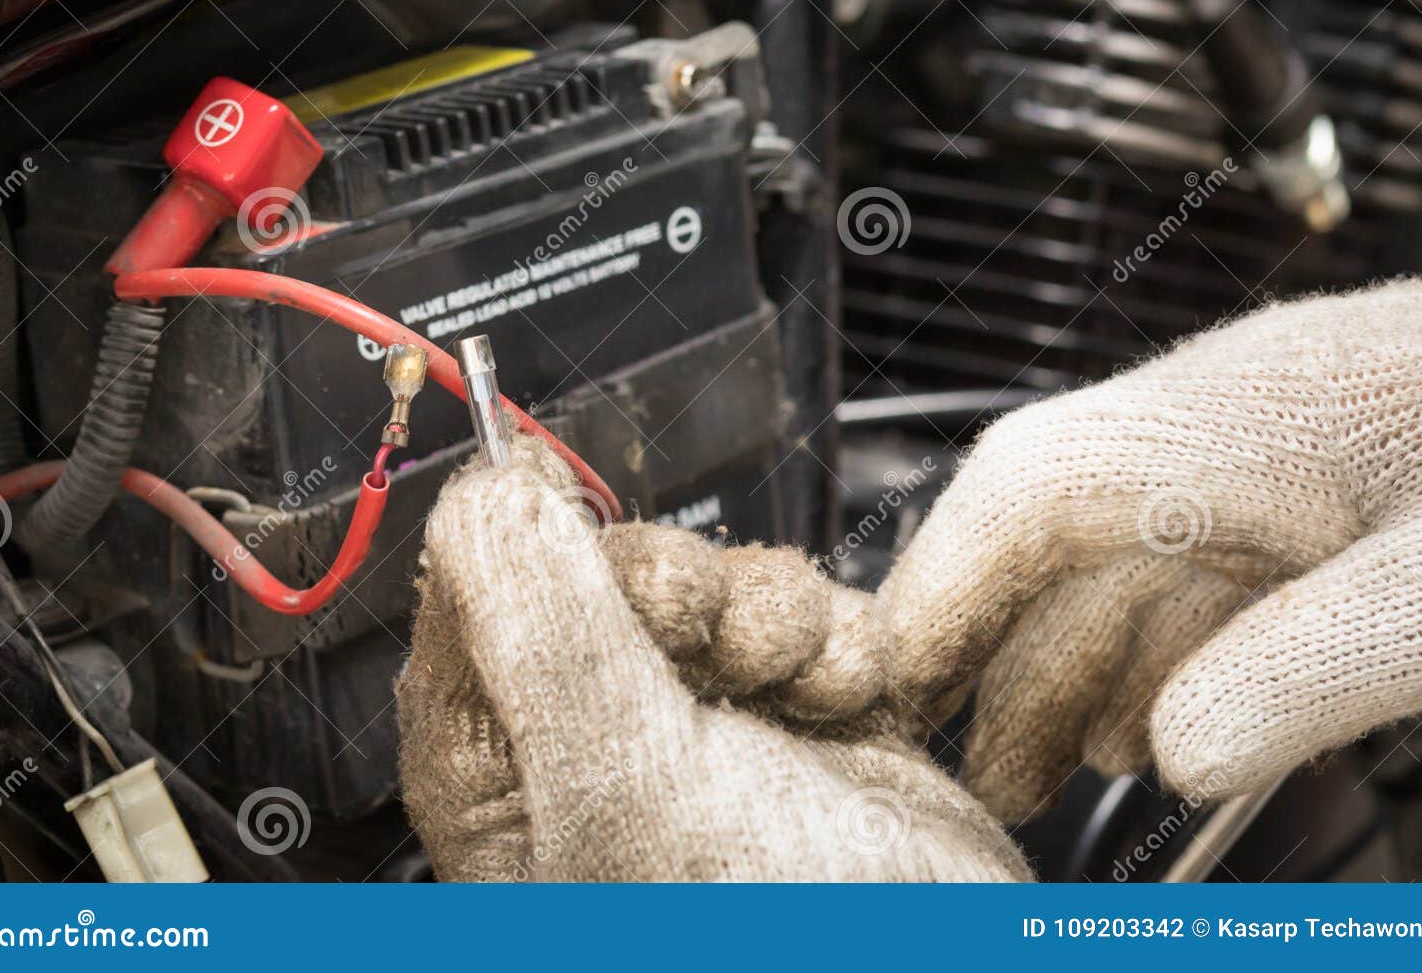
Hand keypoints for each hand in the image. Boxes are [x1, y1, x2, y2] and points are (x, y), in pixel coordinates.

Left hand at [397, 437, 1028, 880]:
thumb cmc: (770, 934)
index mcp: (504, 779)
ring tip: (791, 691)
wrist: (949, 959)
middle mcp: (597, 745)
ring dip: (772, 617)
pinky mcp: (809, 709)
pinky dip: (839, 645)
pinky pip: (810, 609)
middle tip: (706, 641)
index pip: (472, 603)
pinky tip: (844, 707)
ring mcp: (708, 723)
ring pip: (717, 576)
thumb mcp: (624, 780)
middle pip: (604, 570)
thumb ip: (543, 626)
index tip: (562, 515)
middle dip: (678, 587)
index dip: (526, 549)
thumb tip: (483, 494)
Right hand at [876, 264, 1421, 816]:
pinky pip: (1192, 578)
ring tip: (1040, 776)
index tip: (886, 682)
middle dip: (994, 655)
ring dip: (1071, 669)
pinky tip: (1152, 725)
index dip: (937, 588)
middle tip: (965, 775)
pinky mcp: (1305, 491)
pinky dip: (1155, 657)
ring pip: (1118, 564)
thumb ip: (1304, 669)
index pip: (1024, 487)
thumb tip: (1170, 756)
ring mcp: (1260, 456)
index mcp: (1231, 414)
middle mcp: (1220, 425)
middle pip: (1051, 535)